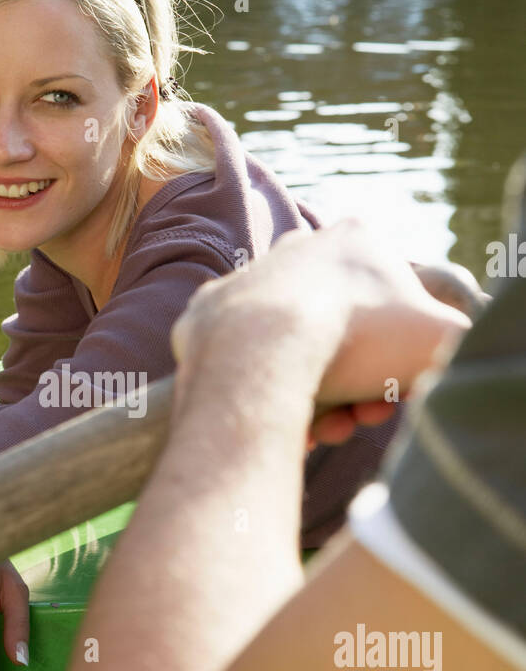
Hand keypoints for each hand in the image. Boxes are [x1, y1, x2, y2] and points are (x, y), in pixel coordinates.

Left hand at [171, 221, 472, 444]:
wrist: (262, 349)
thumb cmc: (358, 337)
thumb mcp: (439, 340)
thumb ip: (461, 341)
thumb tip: (454, 357)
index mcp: (355, 240)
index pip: (393, 308)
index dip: (401, 360)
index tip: (396, 396)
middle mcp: (298, 248)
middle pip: (345, 331)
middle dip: (359, 385)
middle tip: (359, 420)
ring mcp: (249, 276)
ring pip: (298, 347)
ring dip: (319, 396)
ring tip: (323, 430)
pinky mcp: (209, 311)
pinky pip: (248, 358)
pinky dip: (268, 391)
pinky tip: (281, 423)